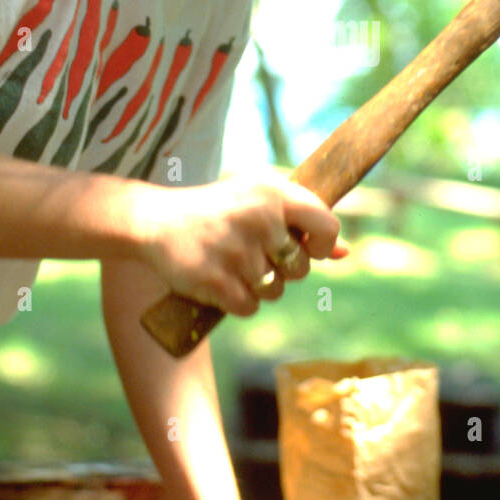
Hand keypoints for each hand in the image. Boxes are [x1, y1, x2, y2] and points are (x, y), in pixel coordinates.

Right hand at [140, 172, 340, 317]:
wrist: (155, 221)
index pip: (327, 225)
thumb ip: (302, 225)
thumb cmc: (217, 211)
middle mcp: (260, 218)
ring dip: (257, 287)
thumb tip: (344, 253)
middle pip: (301, 269)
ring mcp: (237, 250)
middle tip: (251, 253)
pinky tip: (218, 279)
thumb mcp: (258, 203)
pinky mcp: (215, 279)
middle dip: (281, 270)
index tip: (305, 248)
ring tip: (231, 262)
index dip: (321, 245)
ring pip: (275, 292)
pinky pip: (249, 307)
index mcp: (274, 192)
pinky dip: (236, 301)